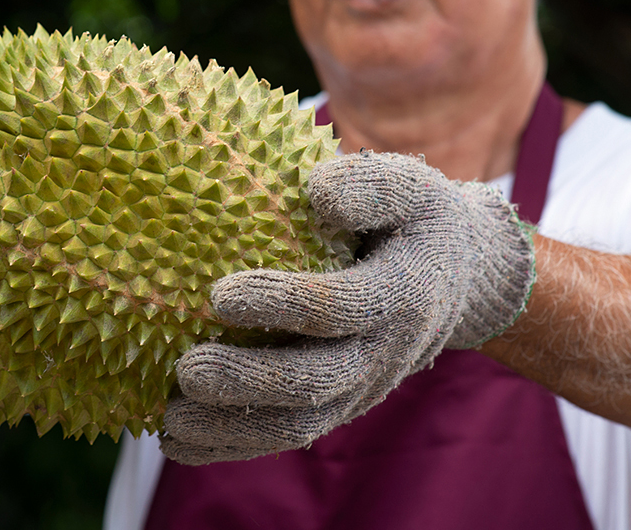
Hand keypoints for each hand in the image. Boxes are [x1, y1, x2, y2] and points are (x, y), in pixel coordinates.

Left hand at [160, 151, 536, 463]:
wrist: (458, 280)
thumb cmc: (416, 219)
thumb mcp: (411, 186)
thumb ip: (371, 183)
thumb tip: (317, 191)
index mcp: (401, 296)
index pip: (338, 308)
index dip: (280, 304)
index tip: (219, 294)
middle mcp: (383, 355)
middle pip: (314, 381)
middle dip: (248, 382)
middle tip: (188, 368)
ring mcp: (361, 389)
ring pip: (298, 425)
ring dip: (233, 429)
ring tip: (172, 421)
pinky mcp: (338, 407)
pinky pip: (286, 436)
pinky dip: (233, 446)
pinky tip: (178, 441)